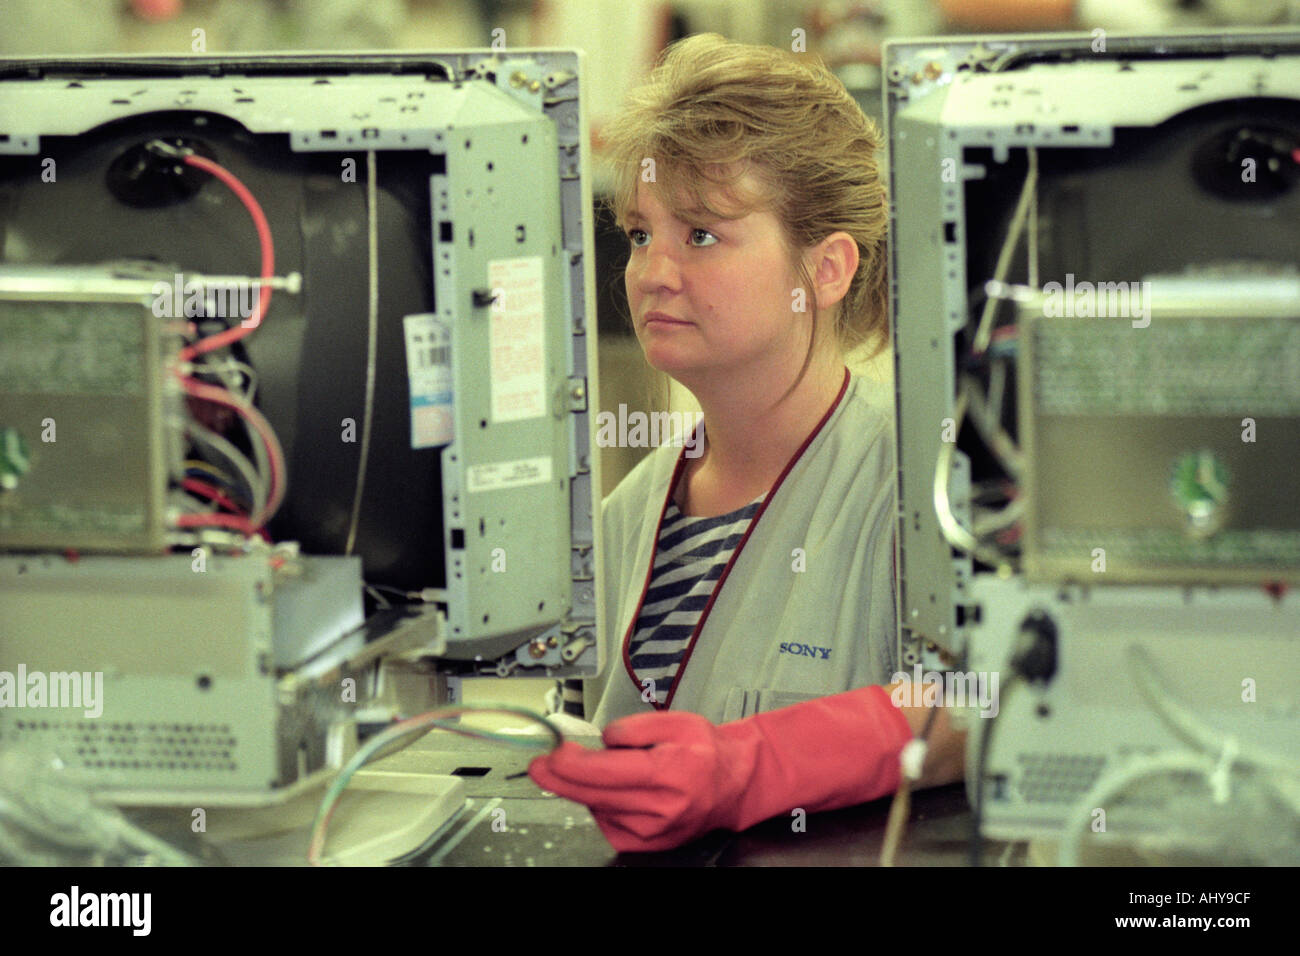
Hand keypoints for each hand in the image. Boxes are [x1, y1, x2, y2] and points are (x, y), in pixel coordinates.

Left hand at [528, 711, 740, 851]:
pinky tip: (618, 791)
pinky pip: (606, 823)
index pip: (608, 772)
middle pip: (594, 795)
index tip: (552, 753)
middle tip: (540, 765)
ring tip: (608, 770)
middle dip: (560, 779)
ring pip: (598, 809)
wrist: (733, 786)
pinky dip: (602, 804)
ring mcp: (652, 832)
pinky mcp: (645, 845)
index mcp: (670, 772)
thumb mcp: (676, 721)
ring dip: (587, 789)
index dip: (573, 764)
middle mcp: (661, 808)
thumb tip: (602, 740)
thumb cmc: (705, 752)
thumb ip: (635, 727)